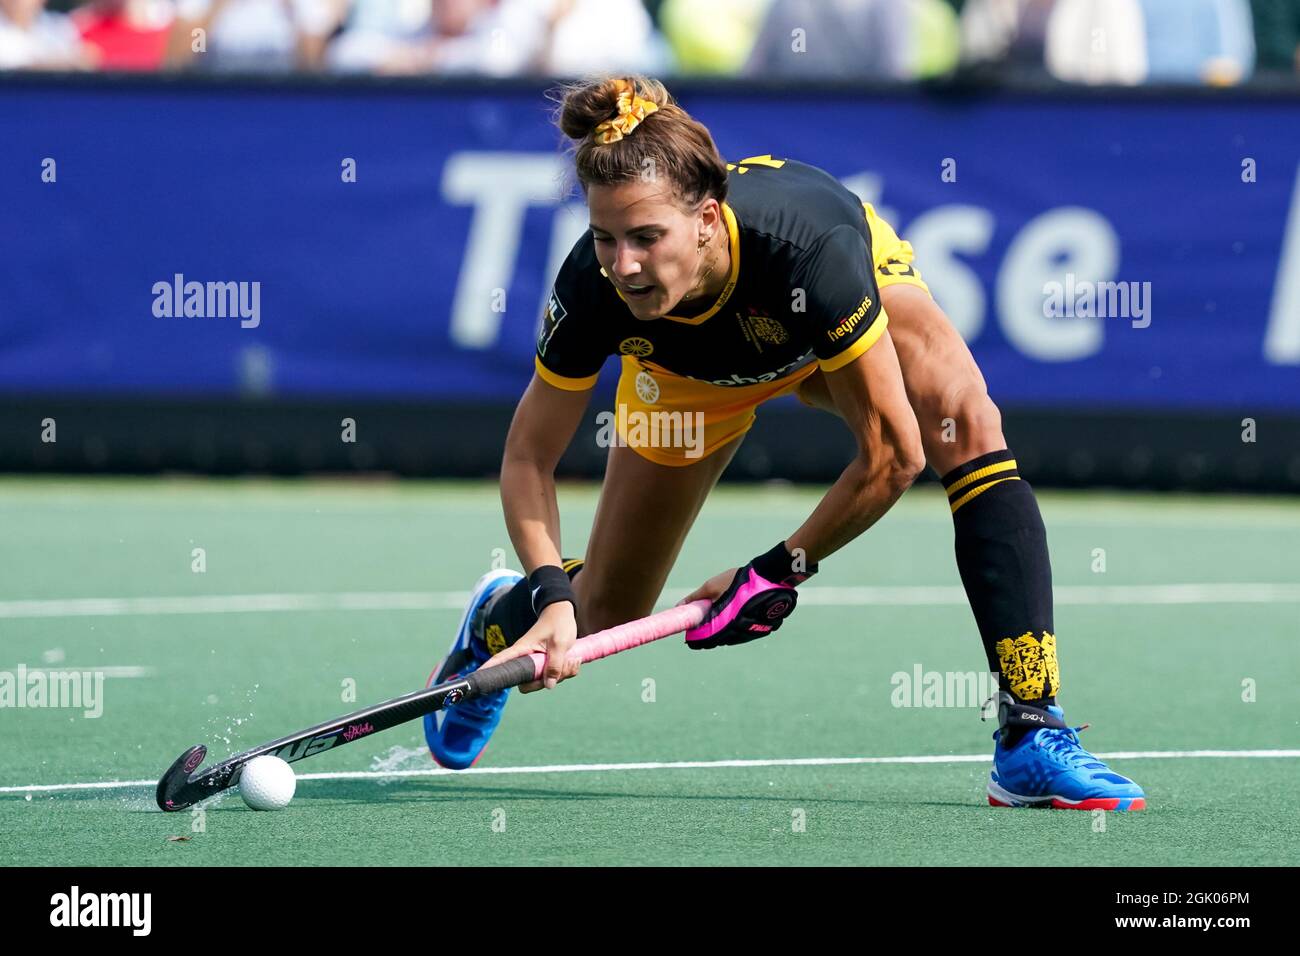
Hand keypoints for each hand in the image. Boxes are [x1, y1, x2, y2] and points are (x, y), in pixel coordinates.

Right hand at [479, 602, 578, 692]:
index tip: (476, 677)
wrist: (563, 613)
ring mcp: (536, 663)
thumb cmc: (558, 623)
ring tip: (571, 658)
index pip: (500, 661)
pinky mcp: (546, 665)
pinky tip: (573, 659)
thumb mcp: (559, 644)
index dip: (488, 670)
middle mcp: (526, 660)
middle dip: (547, 680)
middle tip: (564, 665)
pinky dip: (567, 671)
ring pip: (545, 681)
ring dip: (562, 673)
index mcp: (522, 650)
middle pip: (528, 683)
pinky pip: (555, 676)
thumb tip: (548, 686)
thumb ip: (554, 665)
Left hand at [681, 561, 798, 650]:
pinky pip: (743, 634)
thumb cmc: (737, 581)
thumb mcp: (711, 587)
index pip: (704, 641)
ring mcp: (750, 633)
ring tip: (721, 615)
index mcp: (723, 626)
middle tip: (704, 621)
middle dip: (708, 633)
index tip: (691, 631)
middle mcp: (737, 634)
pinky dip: (736, 628)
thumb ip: (695, 599)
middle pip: (717, 641)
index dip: (696, 637)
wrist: (768, 577)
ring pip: (730, 638)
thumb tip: (679, 606)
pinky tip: (735, 616)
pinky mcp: (761, 631)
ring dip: (722, 631)